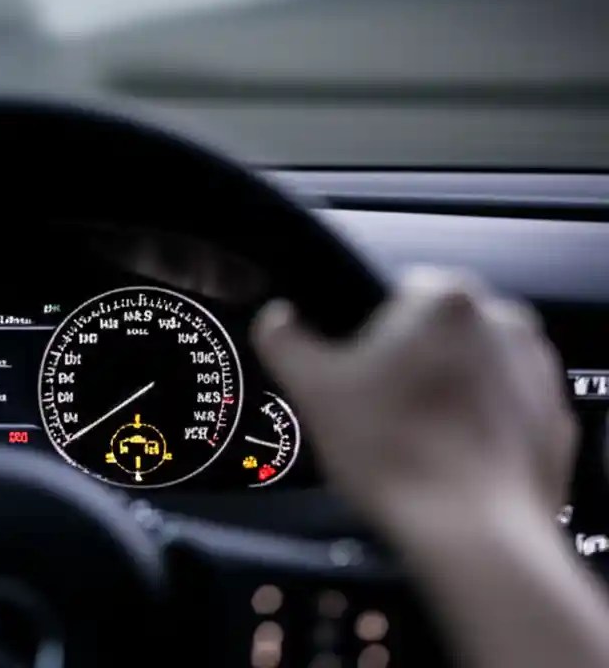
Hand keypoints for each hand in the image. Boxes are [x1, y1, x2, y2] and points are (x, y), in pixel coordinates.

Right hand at [251, 266, 576, 537]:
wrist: (469, 534)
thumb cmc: (396, 455)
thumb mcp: (311, 390)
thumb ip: (283, 340)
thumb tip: (277, 321)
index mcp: (445, 299)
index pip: (393, 294)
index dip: (364, 338)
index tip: (355, 377)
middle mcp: (503, 324)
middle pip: (434, 334)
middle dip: (407, 367)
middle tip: (377, 414)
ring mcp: (535, 373)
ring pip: (469, 373)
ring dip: (443, 396)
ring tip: (412, 443)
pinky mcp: (551, 420)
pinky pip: (502, 414)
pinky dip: (476, 431)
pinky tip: (446, 460)